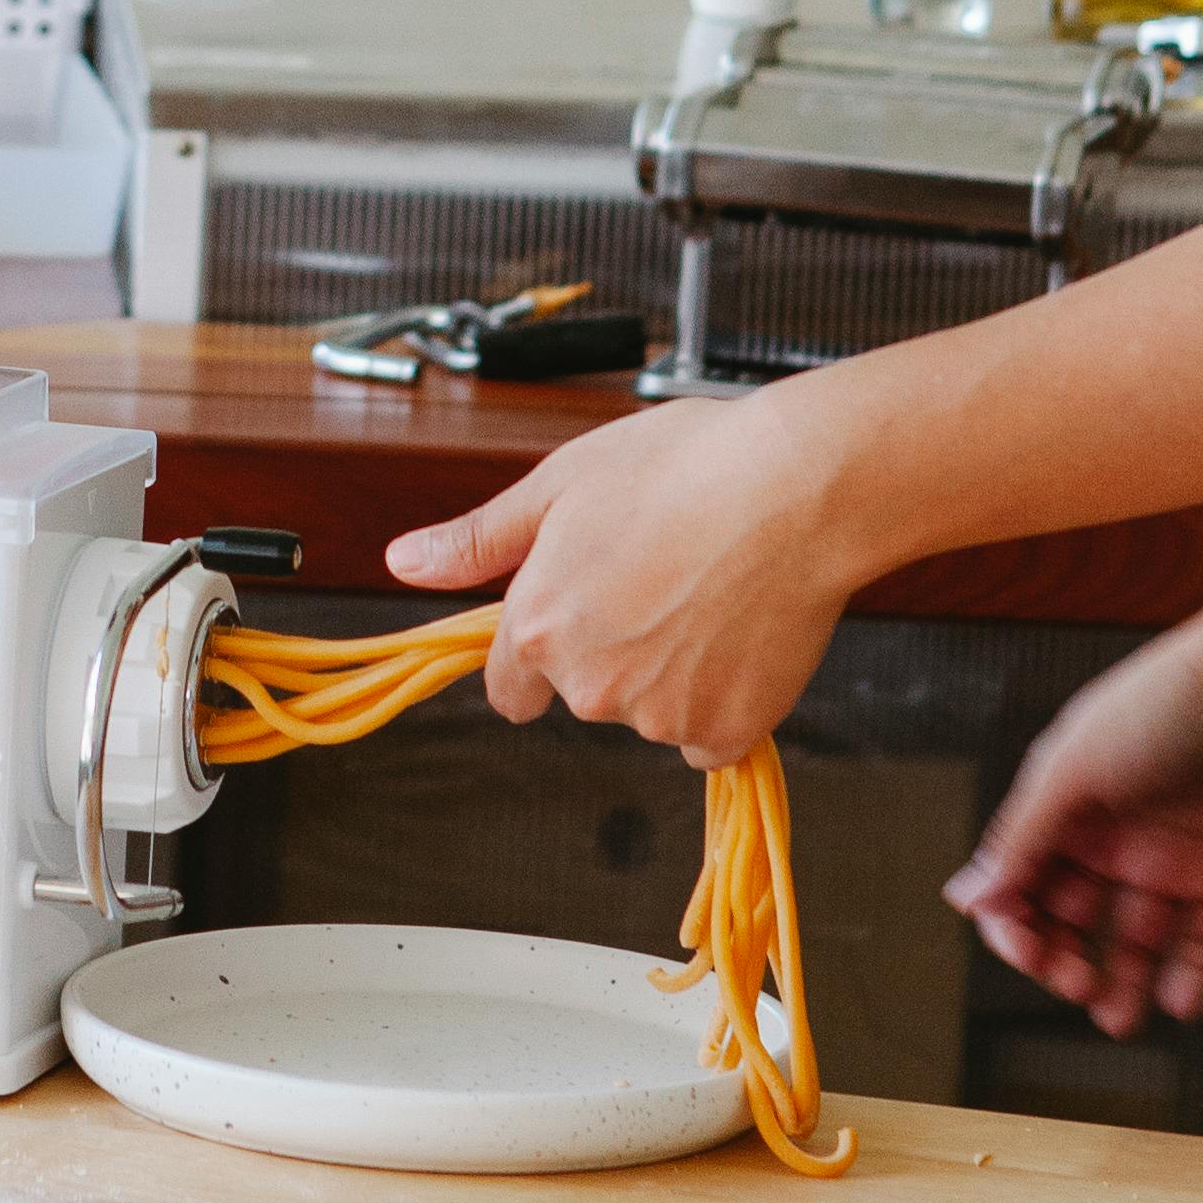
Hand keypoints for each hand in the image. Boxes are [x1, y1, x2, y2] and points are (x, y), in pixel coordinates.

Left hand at [383, 388, 860, 767]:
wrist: (797, 488)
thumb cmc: (686, 467)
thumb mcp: (561, 482)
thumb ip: (480, 540)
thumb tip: (405, 562)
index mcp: (538, 627)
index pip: (509, 687)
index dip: (541, 651)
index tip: (578, 621)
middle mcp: (589, 685)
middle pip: (586, 693)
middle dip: (614, 650)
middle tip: (663, 577)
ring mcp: (659, 716)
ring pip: (653, 711)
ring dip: (674, 671)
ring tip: (710, 591)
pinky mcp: (726, 732)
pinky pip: (712, 734)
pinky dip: (726, 698)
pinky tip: (742, 634)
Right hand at [946, 620, 1202, 1036]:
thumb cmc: (1169, 702)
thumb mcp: (1075, 767)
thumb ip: (1023, 836)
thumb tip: (970, 897)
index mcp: (1068, 809)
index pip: (1022, 886)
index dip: (1016, 926)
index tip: (1029, 949)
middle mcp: (1116, 841)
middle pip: (1071, 923)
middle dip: (1063, 962)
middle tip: (1076, 982)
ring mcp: (1174, 864)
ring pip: (1137, 947)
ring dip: (1122, 986)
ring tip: (1119, 1015)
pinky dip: (1193, 980)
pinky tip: (1180, 1000)